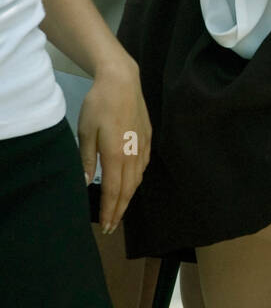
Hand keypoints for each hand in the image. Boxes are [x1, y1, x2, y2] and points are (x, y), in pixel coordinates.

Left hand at [78, 56, 151, 234]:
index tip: (105, 226)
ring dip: (128, 198)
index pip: (112, 191)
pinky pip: (143, 166)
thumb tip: (85, 182)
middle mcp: (132, 155)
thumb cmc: (99, 105)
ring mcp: (143, 147)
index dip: (109, 211)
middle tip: (112, 226)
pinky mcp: (148, 138)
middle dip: (119, 210)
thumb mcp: (85, 132)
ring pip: (137, 180)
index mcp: (116, 156)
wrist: (122, 82)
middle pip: (127, 190)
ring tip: (119, 209)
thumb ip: (86, 159)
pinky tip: (131, 183)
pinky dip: (137, 180)